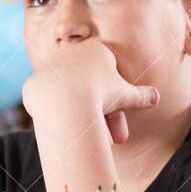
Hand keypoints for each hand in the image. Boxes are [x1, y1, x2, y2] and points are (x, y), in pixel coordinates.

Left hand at [22, 39, 159, 143]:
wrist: (64, 98)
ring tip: (90, 141)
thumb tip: (156, 98)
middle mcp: (71, 54)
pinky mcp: (35, 83)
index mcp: (95, 50)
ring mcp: (51, 68)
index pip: (109, 77)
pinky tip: (65, 130)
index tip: (120, 121)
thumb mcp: (126, 95)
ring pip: (71, 97)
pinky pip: (50, 103)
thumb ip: (140, 95)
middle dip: (103, 117)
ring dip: (83, 119)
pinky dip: (60, 117)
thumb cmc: (100, 93)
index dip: (117, 101)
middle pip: (89, 89)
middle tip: (112, 141)